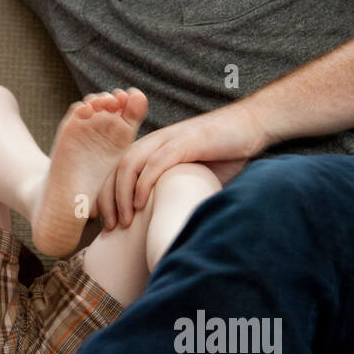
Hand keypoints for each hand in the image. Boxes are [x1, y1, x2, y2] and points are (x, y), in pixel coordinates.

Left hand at [98, 101, 269, 229]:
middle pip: (117, 170)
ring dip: (122, 195)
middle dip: (108, 200)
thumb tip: (167, 226)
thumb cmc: (223, 154)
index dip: (106, 195)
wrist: (250, 126)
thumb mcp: (192, 176)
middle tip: (109, 227)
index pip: (117, 172)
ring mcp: (168, 140)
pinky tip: (140, 204)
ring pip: (131, 166)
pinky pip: (156, 163)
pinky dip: (144, 183)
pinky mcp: (185, 142)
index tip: (103, 221)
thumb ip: (176, 192)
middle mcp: (154, 143)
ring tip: (122, 221)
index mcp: (152, 149)